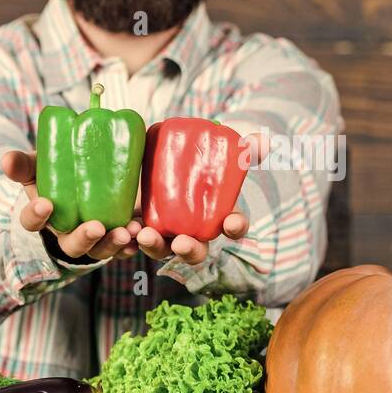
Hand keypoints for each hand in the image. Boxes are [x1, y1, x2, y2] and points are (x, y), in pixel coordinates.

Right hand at [3, 150, 139, 260]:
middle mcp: (68, 234)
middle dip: (83, 238)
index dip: (37, 216)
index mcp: (45, 216)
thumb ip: (24, 163)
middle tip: (95, 227)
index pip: (33, 222)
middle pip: (72, 245)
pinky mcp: (117, 238)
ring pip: (100, 250)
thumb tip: (6, 159)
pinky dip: (132, 245)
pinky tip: (139, 236)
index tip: (46, 204)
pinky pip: (124, 249)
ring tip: (125, 232)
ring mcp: (94, 240)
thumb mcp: (40, 165)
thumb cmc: (59, 174)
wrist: (91, 177)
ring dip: (112, 244)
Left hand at [135, 131, 264, 265]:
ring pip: (161, 250)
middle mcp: (192, 233)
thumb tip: (266, 141)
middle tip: (182, 242)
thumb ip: (242, 148)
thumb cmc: (196, 160)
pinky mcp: (139, 228)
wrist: (158, 157)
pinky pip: (133, 241)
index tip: (233, 223)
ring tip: (144, 235)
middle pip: (196, 251)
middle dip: (190, 251)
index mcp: (216, 217)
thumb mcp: (218, 152)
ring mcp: (165, 234)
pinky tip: (124, 232)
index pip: (233, 227)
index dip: (236, 227)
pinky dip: (129, 240)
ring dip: (154, 247)